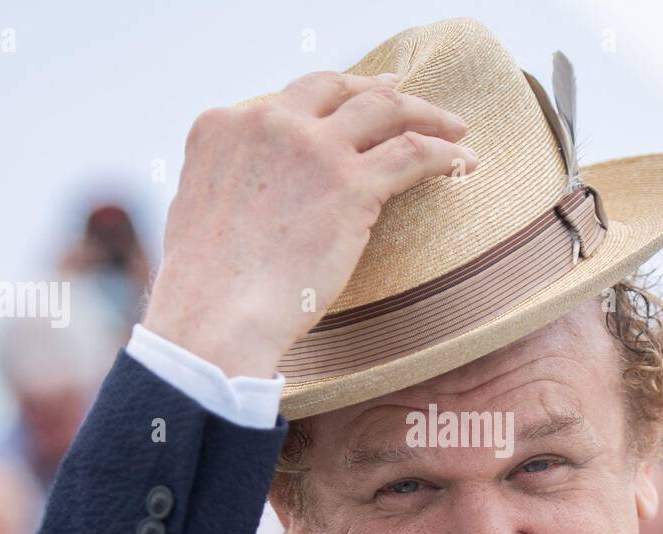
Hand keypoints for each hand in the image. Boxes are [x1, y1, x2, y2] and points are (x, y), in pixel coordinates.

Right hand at [144, 71, 477, 377]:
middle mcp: (268, 123)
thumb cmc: (206, 287)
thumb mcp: (200, 210)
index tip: (349, 103)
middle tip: (404, 96)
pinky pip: (412, 153)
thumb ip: (231, 183)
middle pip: (336, 89)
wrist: (216, 315)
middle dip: (376, 88)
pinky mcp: (350, 184)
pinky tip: (463, 161)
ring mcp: (312, 149)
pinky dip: (444, 153)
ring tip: (453, 128)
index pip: (285, 100)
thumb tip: (255, 195)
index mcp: (222, 126)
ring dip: (424, 114)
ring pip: (384, 109)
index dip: (324, 101)